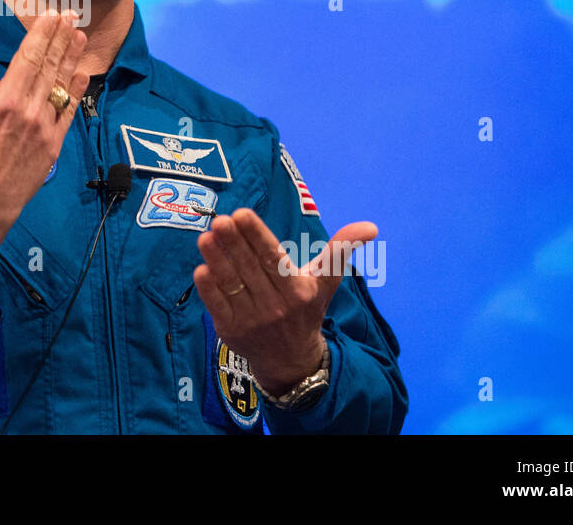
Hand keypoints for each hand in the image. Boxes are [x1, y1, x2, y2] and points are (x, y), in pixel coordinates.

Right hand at [0, 10, 89, 283]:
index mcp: (4, 101)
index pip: (28, 58)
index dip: (41, 34)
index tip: (52, 15)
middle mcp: (29, 112)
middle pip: (48, 65)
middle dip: (59, 38)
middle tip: (71, 14)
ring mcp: (45, 129)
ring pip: (61, 85)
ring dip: (71, 58)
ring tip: (80, 35)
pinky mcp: (53, 147)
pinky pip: (69, 112)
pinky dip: (75, 91)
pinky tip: (81, 74)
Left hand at [193, 209, 376, 396]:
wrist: (291, 360)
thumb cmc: (305, 309)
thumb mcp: (324, 282)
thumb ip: (340, 251)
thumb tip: (370, 227)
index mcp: (298, 290)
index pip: (274, 258)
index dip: (257, 236)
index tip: (242, 213)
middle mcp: (276, 306)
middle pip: (250, 268)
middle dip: (233, 242)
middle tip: (220, 220)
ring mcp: (252, 320)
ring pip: (231, 284)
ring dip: (217, 260)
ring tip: (206, 238)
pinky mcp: (231, 331)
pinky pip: (217, 305)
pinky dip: (209, 287)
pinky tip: (202, 267)